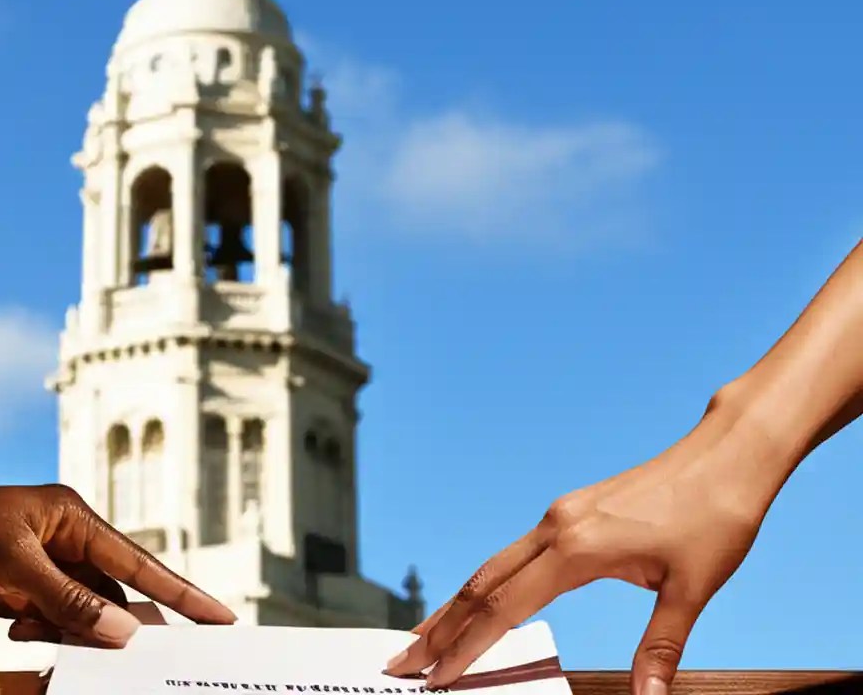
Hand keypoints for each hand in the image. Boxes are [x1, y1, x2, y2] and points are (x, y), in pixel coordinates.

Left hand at [0, 483, 235, 647]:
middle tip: (115, 652)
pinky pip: (53, 620)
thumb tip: (126, 631)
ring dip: (65, 629)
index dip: (183, 594)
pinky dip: (42, 630)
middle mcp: (64, 539)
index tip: (221, 620)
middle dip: (109, 623)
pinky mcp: (18, 589)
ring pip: (82, 613)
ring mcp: (42, 566)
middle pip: (113, 595)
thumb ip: (72, 601)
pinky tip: (12, 624)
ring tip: (24, 622)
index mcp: (72, 516)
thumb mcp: (13, 566)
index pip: (140, 562)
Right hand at [386, 403, 782, 694]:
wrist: (727, 456)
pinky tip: (479, 600)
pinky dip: (483, 584)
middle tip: (400, 662)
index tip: (435, 678)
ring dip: (454, 606)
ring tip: (424, 637)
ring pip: (489, 568)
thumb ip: (661, 647)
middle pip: (479, 586)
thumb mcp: (692, 589)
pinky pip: (510, 555)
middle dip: (438, 629)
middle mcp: (554, 528)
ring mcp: (557, 517)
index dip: (467, 649)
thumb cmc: (715, 515)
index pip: (504, 610)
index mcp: (575, 548)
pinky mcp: (568, 513)